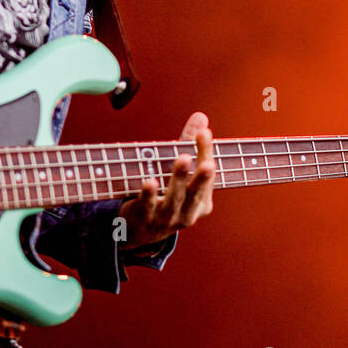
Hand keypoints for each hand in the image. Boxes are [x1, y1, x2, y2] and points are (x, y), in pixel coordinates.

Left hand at [118, 112, 214, 250]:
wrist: (140, 230)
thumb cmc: (165, 194)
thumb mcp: (179, 170)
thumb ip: (188, 142)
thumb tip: (201, 117)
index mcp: (202, 203)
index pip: (208, 177)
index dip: (206, 153)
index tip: (205, 132)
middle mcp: (187, 214)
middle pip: (195, 193)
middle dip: (202, 177)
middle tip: (208, 162)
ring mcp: (166, 219)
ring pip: (174, 200)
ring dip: (179, 179)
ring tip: (182, 158)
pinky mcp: (144, 219)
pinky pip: (147, 206)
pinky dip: (149, 194)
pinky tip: (149, 181)